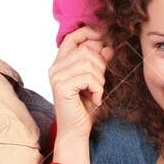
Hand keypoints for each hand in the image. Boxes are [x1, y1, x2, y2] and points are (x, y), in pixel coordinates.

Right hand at [48, 26, 107, 163]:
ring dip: (100, 79)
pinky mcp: (62, 87)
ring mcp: (57, 77)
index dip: (88, 33)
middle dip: (100, 65)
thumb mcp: (95, 81)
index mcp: (61, 63)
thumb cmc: (84, 107)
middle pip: (86, 50)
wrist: (76, 130)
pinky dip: (98, 89)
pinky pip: (89, 77)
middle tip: (99, 83)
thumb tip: (108, 47)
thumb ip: (99, 63)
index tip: (102, 38)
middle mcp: (55, 68)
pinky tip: (94, 99)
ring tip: (96, 92)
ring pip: (89, 63)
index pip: (72, 37)